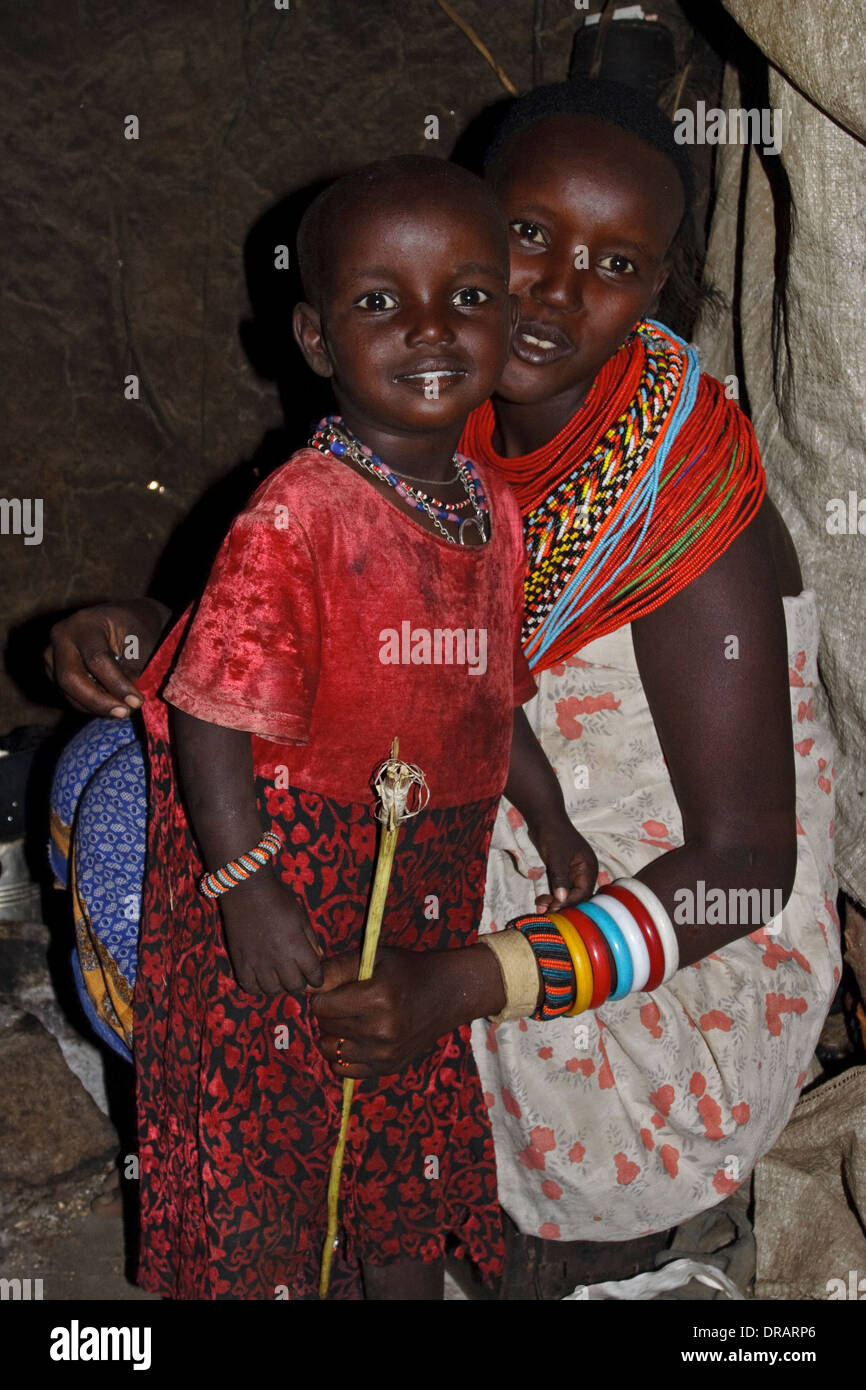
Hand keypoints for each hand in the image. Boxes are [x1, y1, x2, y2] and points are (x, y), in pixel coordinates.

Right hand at [43, 599, 168, 716]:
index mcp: (84, 623)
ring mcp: (51, 654)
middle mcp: (61, 637)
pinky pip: (66, 695)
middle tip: (124, 712)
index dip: (117, 684)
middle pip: (70, 678)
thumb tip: (126, 701)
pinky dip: (88, 705)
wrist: (122, 619)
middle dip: (98, 701)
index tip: (137, 702)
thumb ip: (130, 671)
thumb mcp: (140, 643)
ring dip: (95, 706)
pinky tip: (109, 704)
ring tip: (122, 709)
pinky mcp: (51, 671)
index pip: (96, 660)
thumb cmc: (135, 629)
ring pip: (67, 691)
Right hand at [220, 875, 323, 994]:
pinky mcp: (240, 961)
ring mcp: (258, 962)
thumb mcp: (301, 915)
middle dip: (299, 984)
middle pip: (294, 986)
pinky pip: (248, 986)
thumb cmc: (277, 899)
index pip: (313, 974)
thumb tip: (318, 956)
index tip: (315, 977)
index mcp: (297, 946)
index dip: (317, 979)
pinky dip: (256, 987)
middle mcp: (278, 958)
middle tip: (297, 977)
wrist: (246, 889)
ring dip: (278, 987)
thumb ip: (311, 938)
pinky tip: (259, 980)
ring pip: (272, 990)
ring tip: (278, 978)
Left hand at [310, 945, 481, 1078]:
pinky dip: (342, 1056)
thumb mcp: (375, 958)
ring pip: (331, 1049)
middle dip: (328, 1013)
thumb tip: (305, 985)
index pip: (321, 1005)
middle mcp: (381, 1030)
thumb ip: (337, 968)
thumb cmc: (408, 971)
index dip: (323, 994)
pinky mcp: (388, 1068)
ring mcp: (385, 1053)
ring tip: (348, 1020)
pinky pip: (345, 1070)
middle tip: (344, 1002)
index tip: (335, 989)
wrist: (447, 994)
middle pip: (326, 1026)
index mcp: (377, 998)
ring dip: (333, 1035)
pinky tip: (354, 1040)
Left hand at [527, 813, 597, 912]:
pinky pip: (561, 887)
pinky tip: (541, 900)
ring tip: (540, 905)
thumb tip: (561, 899)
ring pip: (568, 893)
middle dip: (562, 904)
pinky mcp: (564, 871)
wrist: (544, 818)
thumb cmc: (553, 835)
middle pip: (577, 896)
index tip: (554, 907)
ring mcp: (574, 872)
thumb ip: (560, 878)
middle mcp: (584, 872)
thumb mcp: (556, 857)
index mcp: (589, 867)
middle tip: (546, 909)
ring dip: (556, 901)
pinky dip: (553, 894)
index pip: (583, 892)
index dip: (569, 902)